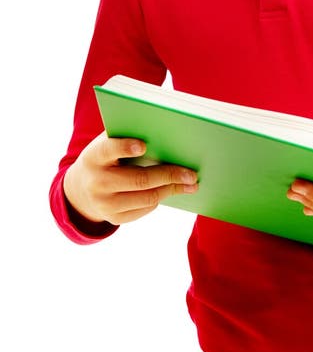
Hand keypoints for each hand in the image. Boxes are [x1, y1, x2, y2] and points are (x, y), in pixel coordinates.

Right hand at [63, 131, 197, 226]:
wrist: (81, 189)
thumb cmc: (105, 157)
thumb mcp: (107, 143)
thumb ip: (127, 136)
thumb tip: (165, 133)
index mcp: (95, 156)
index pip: (108, 150)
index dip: (125, 147)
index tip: (144, 145)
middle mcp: (97, 182)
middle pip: (139, 179)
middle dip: (169, 175)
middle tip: (192, 174)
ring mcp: (104, 204)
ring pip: (147, 197)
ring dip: (172, 189)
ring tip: (190, 184)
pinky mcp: (114, 218)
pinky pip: (145, 208)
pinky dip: (161, 197)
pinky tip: (171, 189)